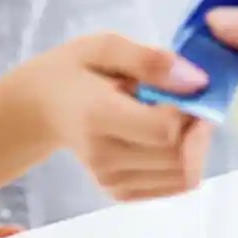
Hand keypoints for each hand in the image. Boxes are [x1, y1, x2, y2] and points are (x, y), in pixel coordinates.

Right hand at [0, 33, 213, 201]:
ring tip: (177, 115)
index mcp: (97, 115)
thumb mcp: (104, 46)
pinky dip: (184, 160)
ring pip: (182, 174)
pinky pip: (174, 184)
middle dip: (197, 127)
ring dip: (194, 144)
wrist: (40, 107)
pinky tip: (169, 136)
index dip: (189, 110)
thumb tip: (195, 80)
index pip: (164, 130)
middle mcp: (104, 156)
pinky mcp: (119, 191)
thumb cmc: (73, 70)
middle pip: (178, 156)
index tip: (187, 86)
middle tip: (188, 99)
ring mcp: (111, 179)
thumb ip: (149, 60)